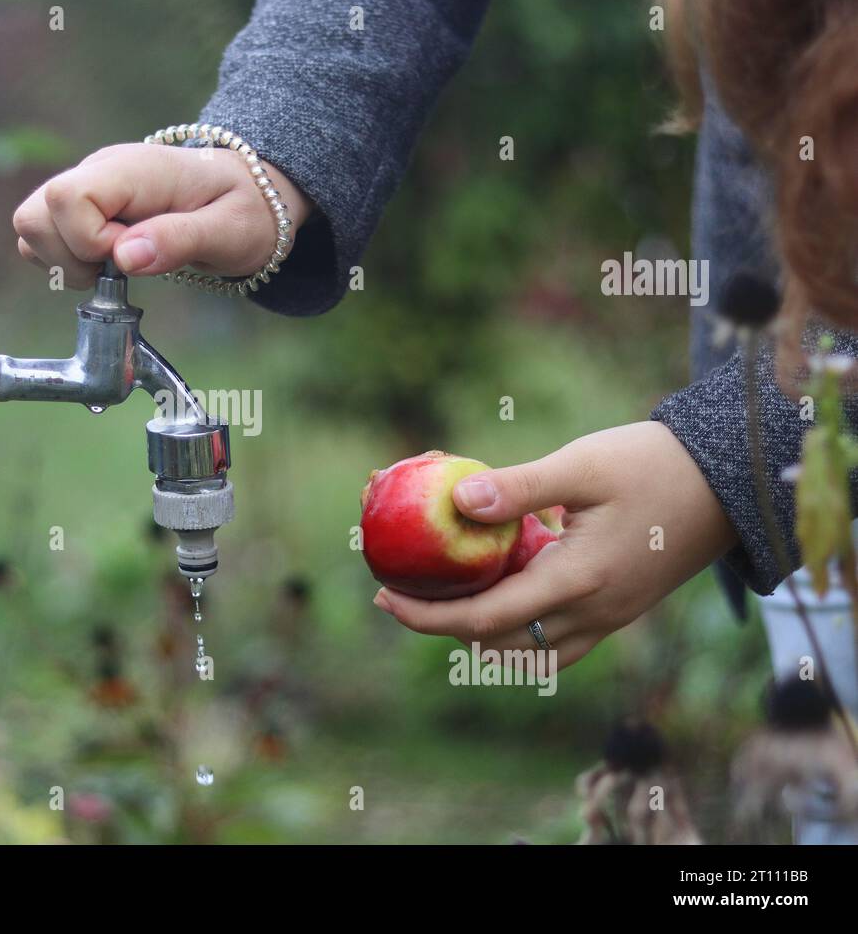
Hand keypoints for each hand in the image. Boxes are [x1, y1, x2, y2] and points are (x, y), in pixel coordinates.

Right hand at [12, 142, 311, 288]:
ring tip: (114, 266)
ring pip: (30, 226)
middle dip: (68, 258)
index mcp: (132, 169)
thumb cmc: (243, 210)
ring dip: (64, 262)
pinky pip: (43, 236)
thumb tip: (125, 257)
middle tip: (118, 268)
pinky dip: (65, 260)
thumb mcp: (229, 231)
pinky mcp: (80, 205)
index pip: (66, 197)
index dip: (89, 241)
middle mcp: (98, 171)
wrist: (249, 194)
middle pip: (33, 213)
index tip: (130, 257)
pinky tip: (106, 263)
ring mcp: (85, 186)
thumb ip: (179, 240)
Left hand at [372, 422, 737, 668]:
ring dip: (479, 633)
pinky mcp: (619, 609)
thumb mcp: (582, 466)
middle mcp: (593, 613)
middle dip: (442, 626)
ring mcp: (609, 618)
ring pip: (529, 650)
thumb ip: (519, 488)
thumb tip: (455, 501)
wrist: (730, 481)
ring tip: (440, 598)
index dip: (427, 615)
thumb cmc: (654, 464)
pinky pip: (556, 640)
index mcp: (579, 581)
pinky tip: (496, 590)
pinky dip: (517, 627)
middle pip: (499, 643)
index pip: (484, 619)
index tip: (384, 594)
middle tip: (398, 593)